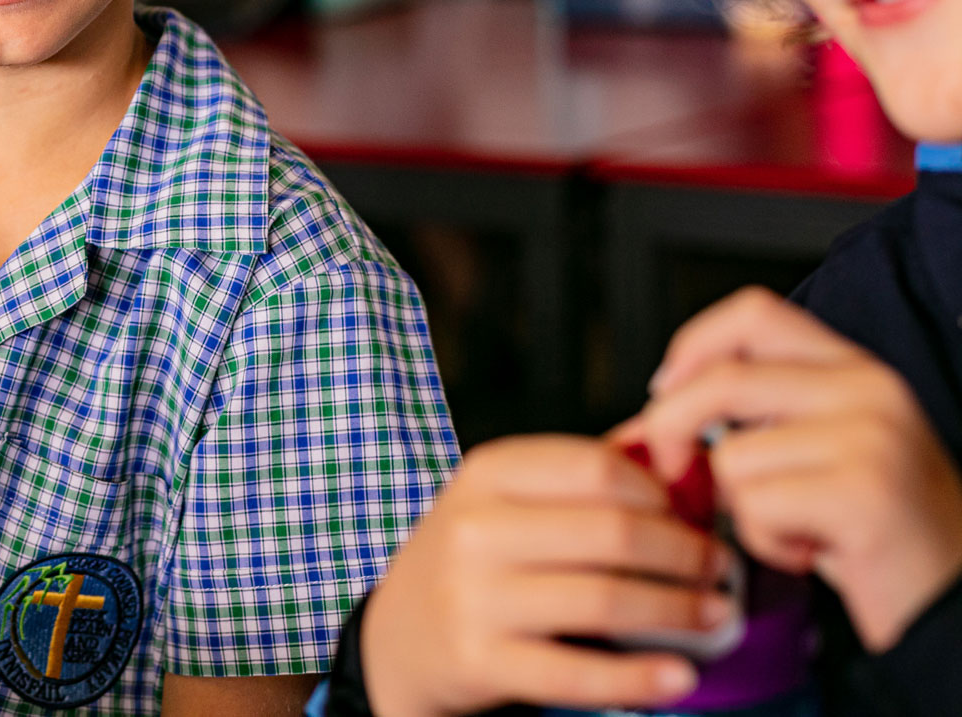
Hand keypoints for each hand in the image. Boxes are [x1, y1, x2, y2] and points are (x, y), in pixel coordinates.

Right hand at [360, 435, 719, 716]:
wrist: (400, 635)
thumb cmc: (478, 558)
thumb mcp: (509, 499)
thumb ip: (588, 472)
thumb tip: (678, 443)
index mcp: (486, 474)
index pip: (597, 468)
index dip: (663, 492)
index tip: (696, 514)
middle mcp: (474, 529)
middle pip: (611, 532)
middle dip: (686, 552)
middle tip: (720, 567)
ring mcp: (473, 598)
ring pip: (604, 600)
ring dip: (679, 610)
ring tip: (716, 615)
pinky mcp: (482, 662)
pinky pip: (577, 673)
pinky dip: (639, 677)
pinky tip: (681, 675)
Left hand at [640, 287, 961, 651]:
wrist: (955, 607)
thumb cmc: (875, 538)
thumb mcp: (814, 457)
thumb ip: (748, 423)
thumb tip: (641, 427)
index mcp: (855, 370)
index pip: (752, 312)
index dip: (691, 345)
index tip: (666, 391)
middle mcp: (868, 389)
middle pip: (720, 378)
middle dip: (672, 429)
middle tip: (679, 474)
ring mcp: (871, 436)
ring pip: (732, 456)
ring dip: (741, 510)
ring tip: (794, 529)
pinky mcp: (865, 492)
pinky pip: (757, 508)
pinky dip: (766, 543)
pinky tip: (812, 553)